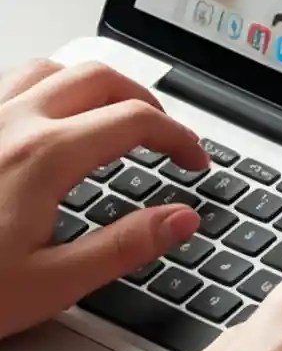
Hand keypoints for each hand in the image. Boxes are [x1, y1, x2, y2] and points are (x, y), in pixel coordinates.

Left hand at [0, 60, 208, 339]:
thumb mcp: (53, 283)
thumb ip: (126, 246)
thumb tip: (181, 220)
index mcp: (45, 158)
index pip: (137, 122)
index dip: (180, 139)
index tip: (195, 162)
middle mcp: (11, 124)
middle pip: (100, 78)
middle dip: (146, 101)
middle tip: (165, 137)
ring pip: (50, 68)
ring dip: (95, 85)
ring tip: (114, 116)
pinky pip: (8, 83)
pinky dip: (46, 89)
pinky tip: (49, 120)